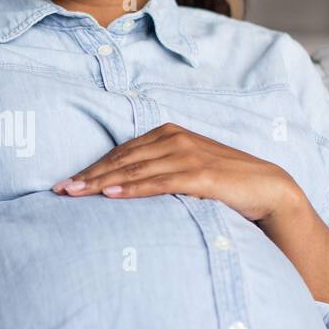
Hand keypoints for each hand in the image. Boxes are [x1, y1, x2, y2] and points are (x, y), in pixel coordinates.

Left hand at [51, 122, 304, 224]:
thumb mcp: (186, 172)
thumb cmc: (224, 184)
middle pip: (121, 160)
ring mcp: (186, 155)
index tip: (67, 183)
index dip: (91, 167)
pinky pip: (157, 182)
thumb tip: (124, 187)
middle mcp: (174, 139)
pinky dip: (131, 188)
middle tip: (60, 190)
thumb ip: (159, 171)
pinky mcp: (199, 175)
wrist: (268, 189)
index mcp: (167, 134)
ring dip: (101, 182)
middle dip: (88, 175)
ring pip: (133, 170)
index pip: (120, 153)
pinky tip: (110, 194)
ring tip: (75, 193)